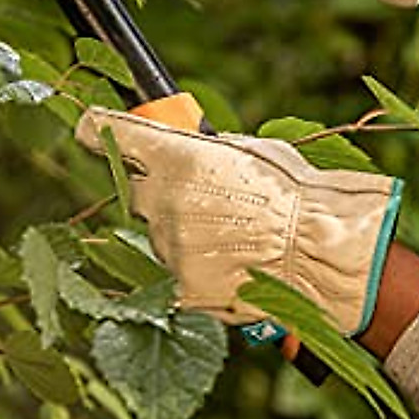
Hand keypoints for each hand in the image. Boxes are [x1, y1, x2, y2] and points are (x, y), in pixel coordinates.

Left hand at [75, 109, 401, 336]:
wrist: (321, 252)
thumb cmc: (297, 195)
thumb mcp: (254, 152)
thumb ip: (210, 153)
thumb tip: (196, 153)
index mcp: (175, 157)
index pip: (106, 133)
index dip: (101, 131)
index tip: (98, 132)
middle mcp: (160, 201)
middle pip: (138, 192)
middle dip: (162, 193)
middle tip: (207, 199)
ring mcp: (169, 248)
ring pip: (160, 237)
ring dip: (185, 235)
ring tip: (236, 239)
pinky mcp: (183, 288)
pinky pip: (177, 276)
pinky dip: (199, 271)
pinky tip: (233, 266)